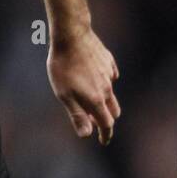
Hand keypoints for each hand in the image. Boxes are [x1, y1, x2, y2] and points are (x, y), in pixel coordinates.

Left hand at [47, 25, 120, 144]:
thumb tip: (87, 135)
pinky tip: (95, 78)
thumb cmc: (63, 67)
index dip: (105, 134)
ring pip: (112, 93)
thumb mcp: (64, 95)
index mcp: (96, 100)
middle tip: (94, 122)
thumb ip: (77, 115)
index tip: (103, 141)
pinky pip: (111, 76)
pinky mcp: (108, 61)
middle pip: (113, 111)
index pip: (107, 124)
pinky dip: (106, 83)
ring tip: (92, 101)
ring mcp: (109, 74)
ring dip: (105, 102)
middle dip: (106, 120)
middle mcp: (107, 89)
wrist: (71, 36)